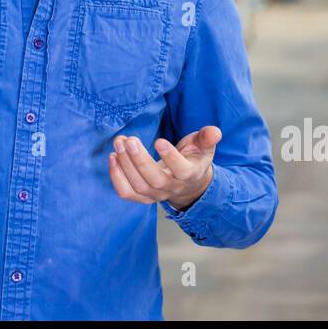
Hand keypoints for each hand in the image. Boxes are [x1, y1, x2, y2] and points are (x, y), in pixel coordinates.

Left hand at [107, 125, 221, 211]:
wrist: (188, 183)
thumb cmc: (193, 159)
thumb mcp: (203, 147)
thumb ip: (207, 138)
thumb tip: (215, 131)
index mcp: (189, 174)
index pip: (180, 170)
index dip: (170, 157)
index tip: (159, 141)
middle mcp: (172, 188)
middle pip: (155, 180)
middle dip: (139, 160)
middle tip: (129, 140)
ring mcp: (156, 195)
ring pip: (138, 186)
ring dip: (125, 165)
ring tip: (119, 143)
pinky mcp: (143, 197)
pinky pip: (127, 193)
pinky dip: (117, 178)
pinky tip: (112, 158)